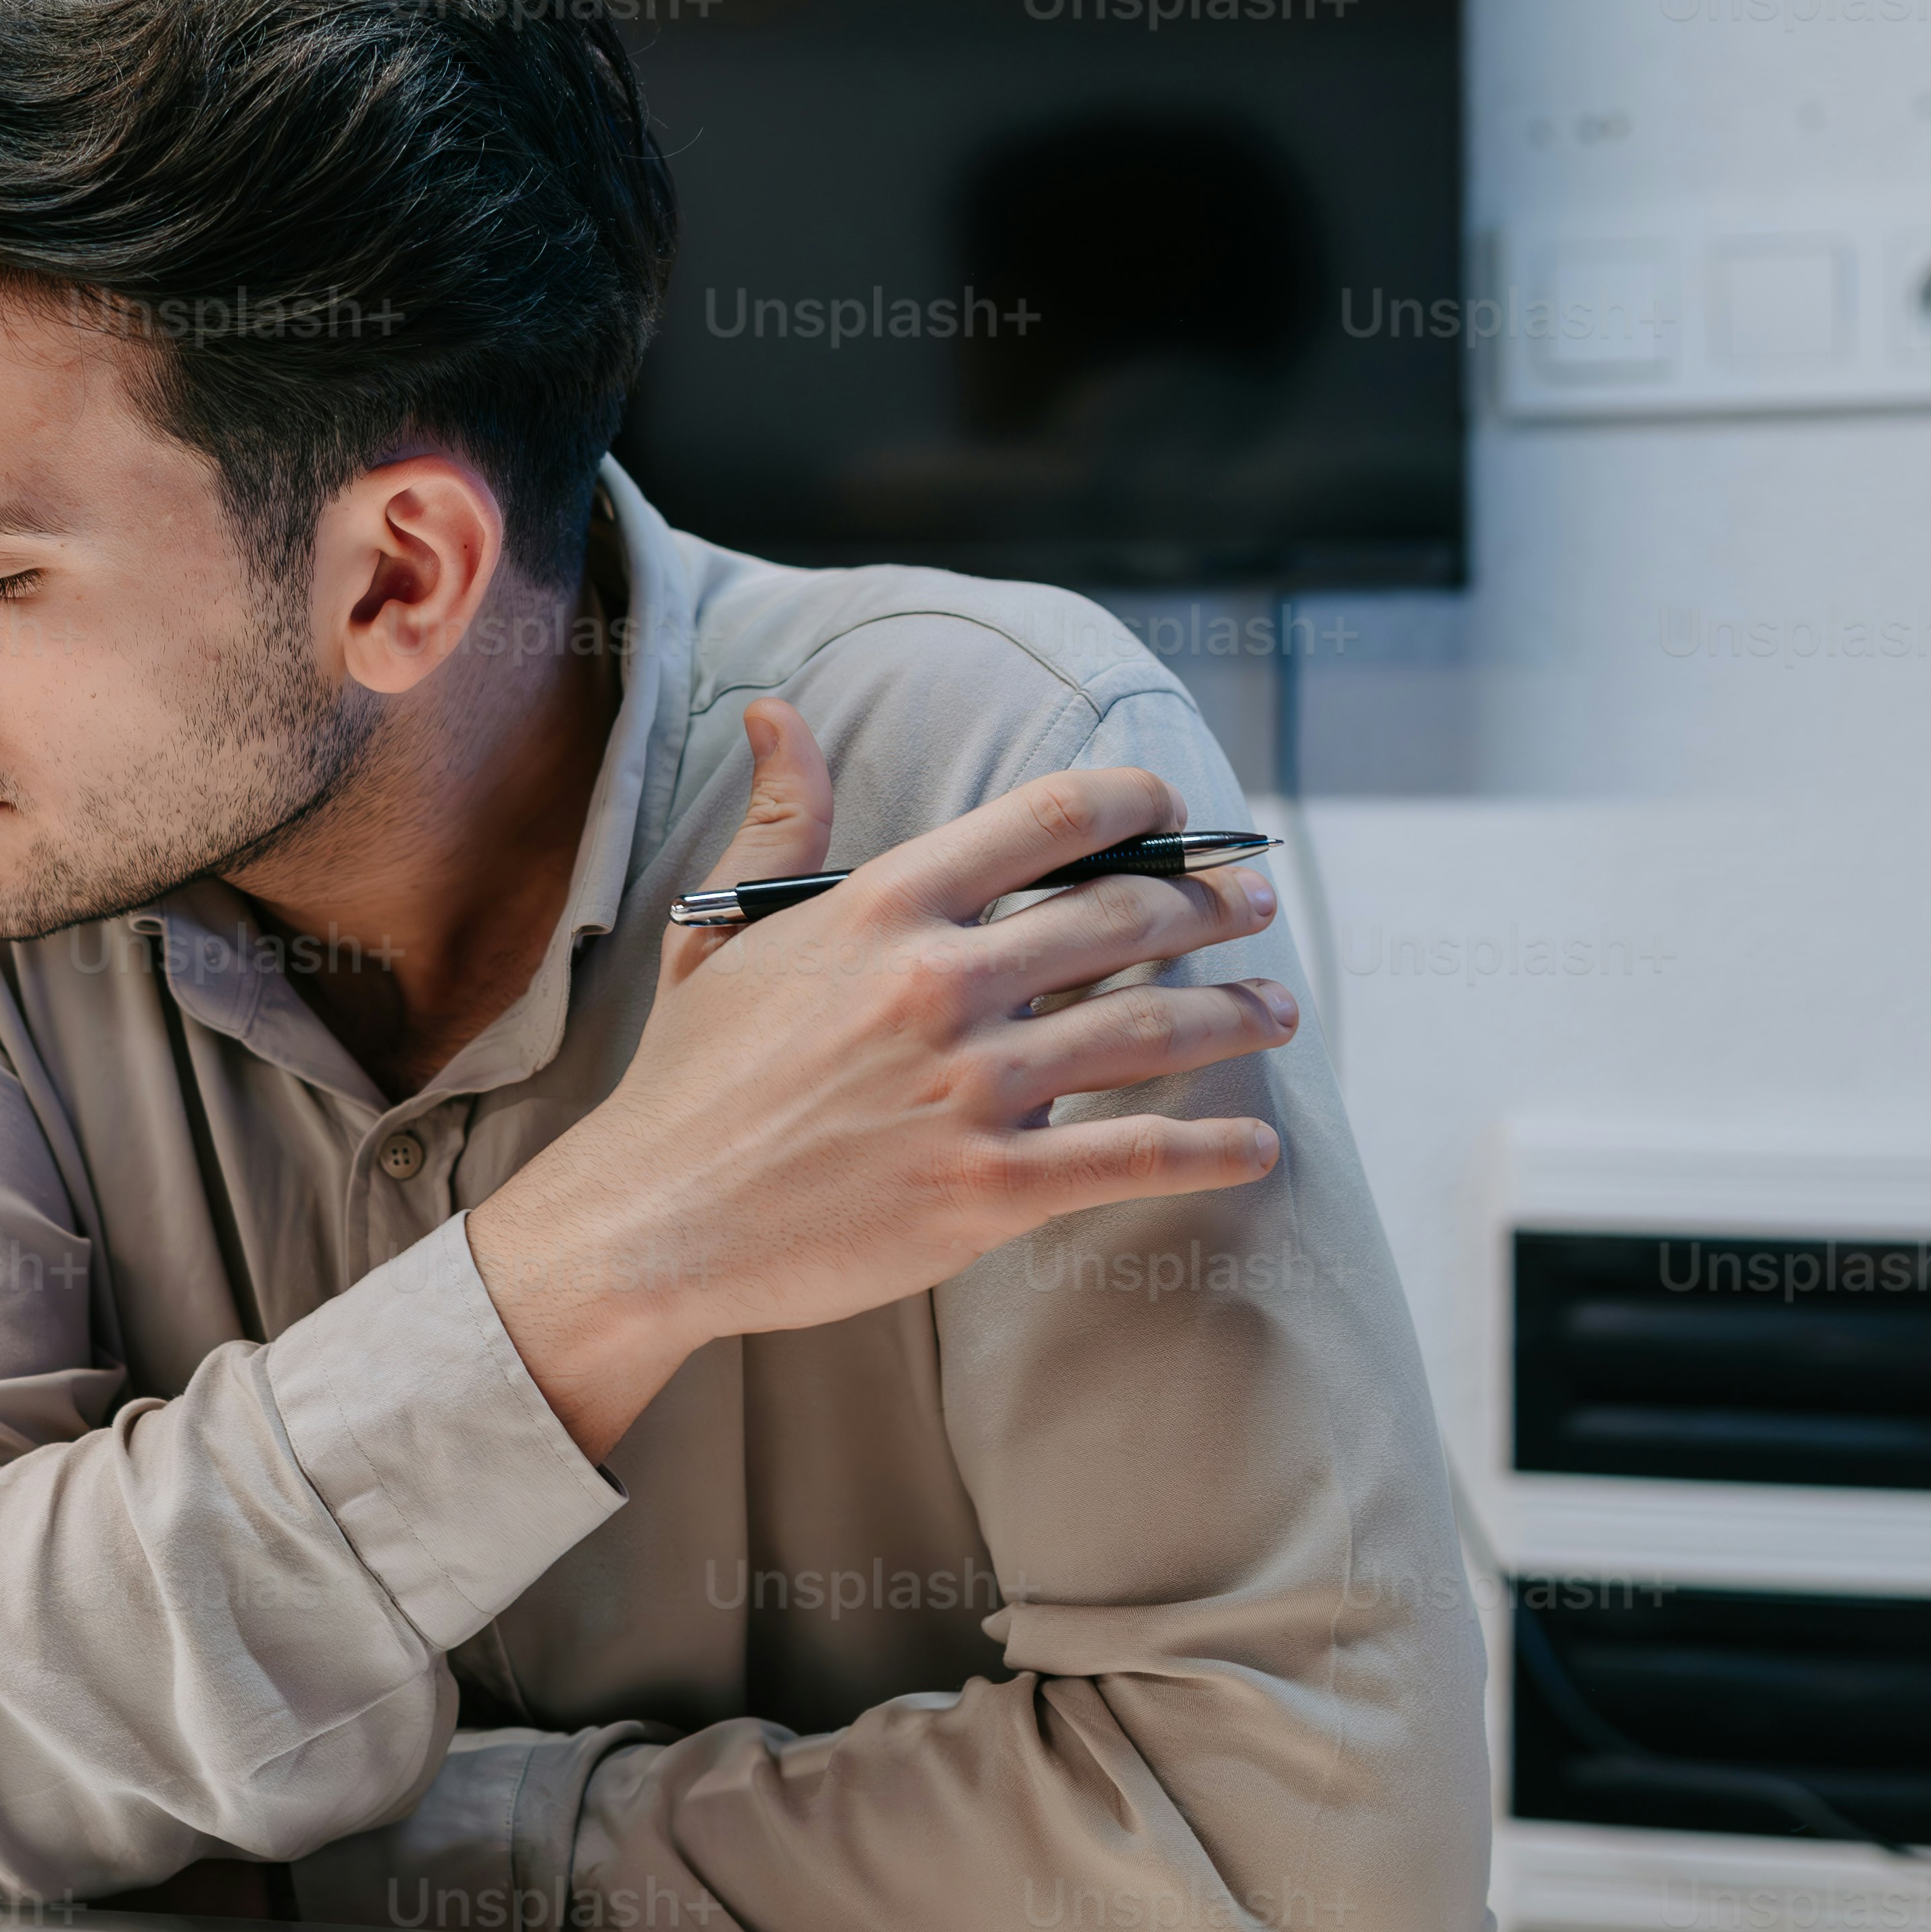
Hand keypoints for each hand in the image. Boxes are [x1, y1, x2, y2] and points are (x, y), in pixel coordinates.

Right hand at [471, 699, 1290, 1454]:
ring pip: (1150, 1031)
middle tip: (1256, 903)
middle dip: (1210, 903)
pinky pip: (1134, 1158)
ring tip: (1280, 1006)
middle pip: (1124, 915)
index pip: (1049, 819)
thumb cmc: (687, 1079)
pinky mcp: (987, 1189)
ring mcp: (971, 1088)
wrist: (650, 1221)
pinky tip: (1256, 1147)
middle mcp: (940, 982)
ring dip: (1236, 1013)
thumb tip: (775, 710)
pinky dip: (1211, 1151)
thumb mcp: (723, 928)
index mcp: (883, 907)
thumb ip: (776, 819)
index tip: (1175, 809)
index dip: (1136, 803)